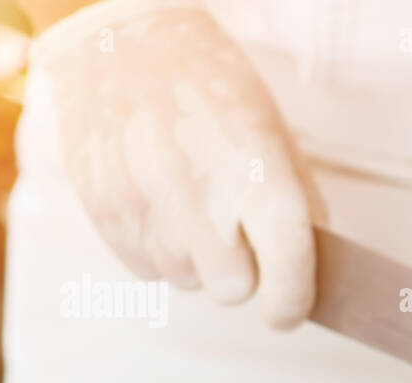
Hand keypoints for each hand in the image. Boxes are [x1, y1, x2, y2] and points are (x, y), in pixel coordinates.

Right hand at [31, 0, 314, 327]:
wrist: (118, 41)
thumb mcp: (272, 131)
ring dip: (196, 259)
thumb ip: (296, 202)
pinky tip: (158, 200)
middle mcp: (198, 191)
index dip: (292, 299)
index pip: (286, 259)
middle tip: (236, 236)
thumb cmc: (205, 81)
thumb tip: (309, 267)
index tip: (288, 312)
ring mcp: (144, 203)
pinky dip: (158, 249)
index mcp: (253, 167)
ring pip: (185, 280)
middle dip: (241, 276)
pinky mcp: (102, 212)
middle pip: (231, 289)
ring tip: (189, 201)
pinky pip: (144, 268)